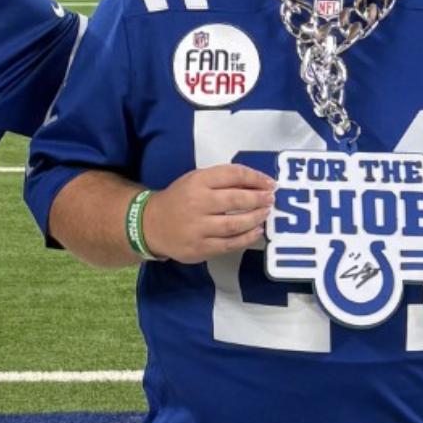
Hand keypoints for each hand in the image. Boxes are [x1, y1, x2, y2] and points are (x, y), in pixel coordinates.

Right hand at [141, 164, 274, 264]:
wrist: (151, 225)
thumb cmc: (179, 200)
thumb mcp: (195, 181)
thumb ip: (221, 180)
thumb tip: (256, 183)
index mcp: (197, 182)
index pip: (232, 175)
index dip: (255, 178)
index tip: (269, 183)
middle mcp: (197, 203)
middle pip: (236, 200)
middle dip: (258, 198)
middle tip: (271, 199)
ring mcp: (198, 228)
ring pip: (234, 224)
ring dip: (255, 218)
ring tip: (265, 213)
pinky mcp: (200, 248)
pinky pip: (230, 243)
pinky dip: (247, 238)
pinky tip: (257, 232)